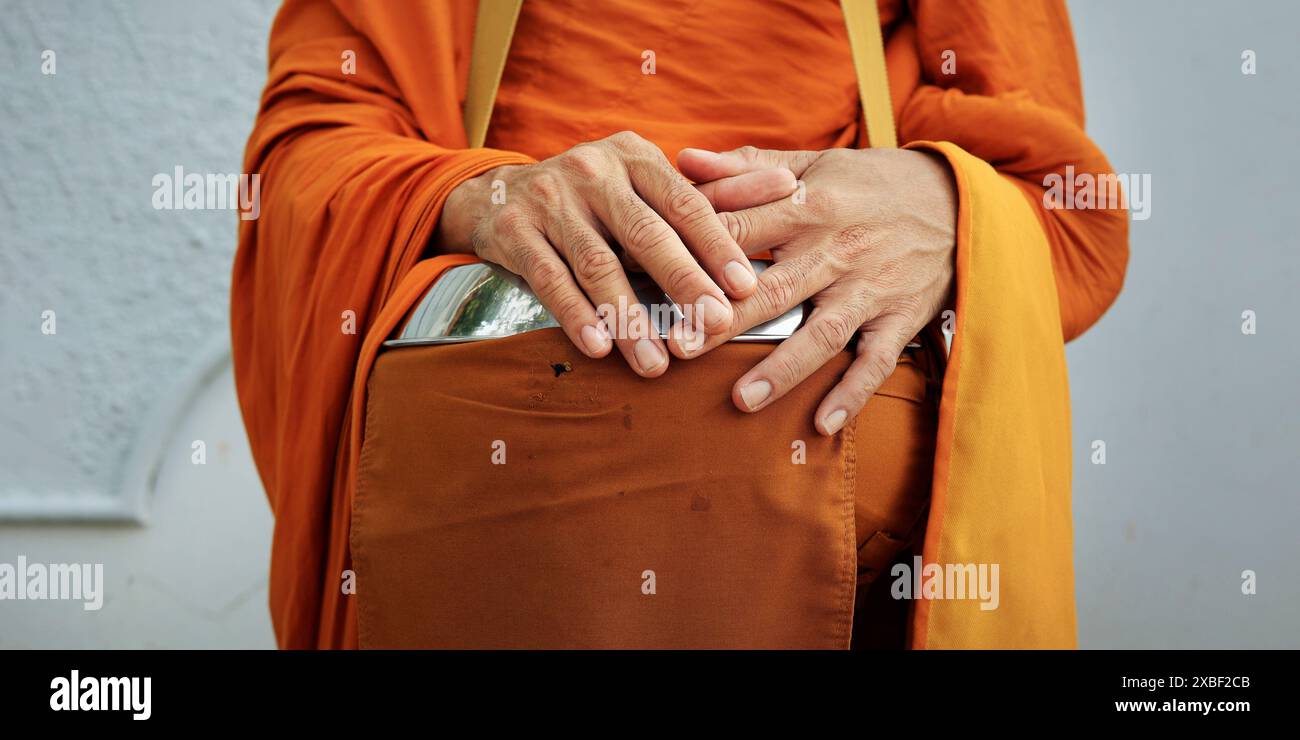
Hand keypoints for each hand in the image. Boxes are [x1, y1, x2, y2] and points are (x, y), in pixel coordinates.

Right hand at [433, 131, 795, 376]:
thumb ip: (716, 189)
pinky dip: (576, 315)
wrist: (496, 195)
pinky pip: (549, 279)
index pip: (685, 203)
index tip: (745, 289)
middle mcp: (592, 170)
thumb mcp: (647, 181)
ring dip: (629, 318)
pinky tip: (600, 346)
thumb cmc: (593, 197)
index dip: (716, 246)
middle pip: (645, 234)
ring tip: (657, 362)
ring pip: (597, 265)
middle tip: (712, 328)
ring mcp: (549, 200)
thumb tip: (789, 184)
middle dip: (682, 285)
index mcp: (634, 156)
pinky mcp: (512, 231)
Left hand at [676, 145, 955, 433]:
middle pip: (774, 288)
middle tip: (682, 348)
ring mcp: (871, 288)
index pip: (742, 229)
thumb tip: (684, 161)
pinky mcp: (901, 318)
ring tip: (741, 399)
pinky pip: (876, 361)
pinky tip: (823, 423)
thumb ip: (747, 168)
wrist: (959, 201)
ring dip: (783, 368)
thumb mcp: (815, 164)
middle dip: (727, 319)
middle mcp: (837, 249)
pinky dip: (852, 393)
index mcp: (808, 206)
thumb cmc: (873, 183)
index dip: (697, 255)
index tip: (654, 279)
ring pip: (822, 332)